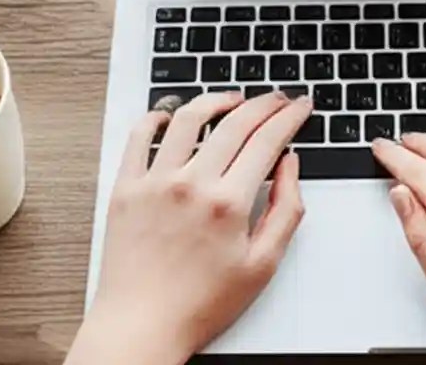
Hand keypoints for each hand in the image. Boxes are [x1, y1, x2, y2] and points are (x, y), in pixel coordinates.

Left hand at [74, 92, 307, 364]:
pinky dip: (156, 118)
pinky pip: (139, 138)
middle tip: (277, 99)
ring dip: (215, 101)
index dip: (289, 117)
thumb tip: (290, 165)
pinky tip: (170, 115)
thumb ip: (285, 210)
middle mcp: (190, 184)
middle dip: (263, 103)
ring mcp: (154, 182)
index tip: (300, 107)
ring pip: (187, 119)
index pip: (266, 140)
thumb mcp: (262, 265)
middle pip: (234, 122)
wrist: (142, 325)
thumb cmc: (200, 304)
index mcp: (228, 203)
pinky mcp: (125, 188)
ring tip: (232, 100)